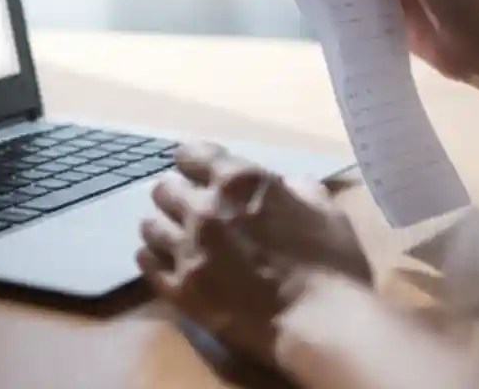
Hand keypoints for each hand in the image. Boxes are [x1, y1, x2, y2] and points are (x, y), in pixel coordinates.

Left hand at [136, 142, 371, 365]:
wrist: (321, 324)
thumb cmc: (331, 264)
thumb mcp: (324, 209)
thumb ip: (295, 188)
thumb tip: (282, 185)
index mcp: (238, 182)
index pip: (192, 154)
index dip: (195, 162)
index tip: (198, 171)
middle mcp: (203, 209)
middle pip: (165, 189)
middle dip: (178, 194)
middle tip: (190, 207)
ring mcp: (187, 251)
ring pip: (150, 226)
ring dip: (163, 227)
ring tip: (174, 236)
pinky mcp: (180, 289)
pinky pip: (147, 265)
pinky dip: (152, 260)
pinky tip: (161, 260)